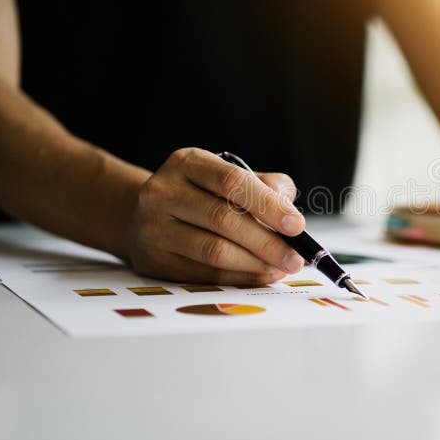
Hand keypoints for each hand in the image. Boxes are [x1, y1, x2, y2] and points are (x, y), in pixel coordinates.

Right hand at [125, 148, 306, 284]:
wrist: (143, 214)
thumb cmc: (199, 194)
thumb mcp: (227, 176)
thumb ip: (265, 186)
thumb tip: (290, 210)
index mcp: (187, 162)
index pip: (232, 182)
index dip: (268, 205)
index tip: (296, 225)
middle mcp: (164, 191)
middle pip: (224, 220)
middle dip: (268, 242)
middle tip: (296, 257)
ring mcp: (154, 227)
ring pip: (214, 251)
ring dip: (255, 263)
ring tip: (281, 267)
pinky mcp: (155, 260)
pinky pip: (204, 274)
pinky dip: (239, 277)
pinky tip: (261, 274)